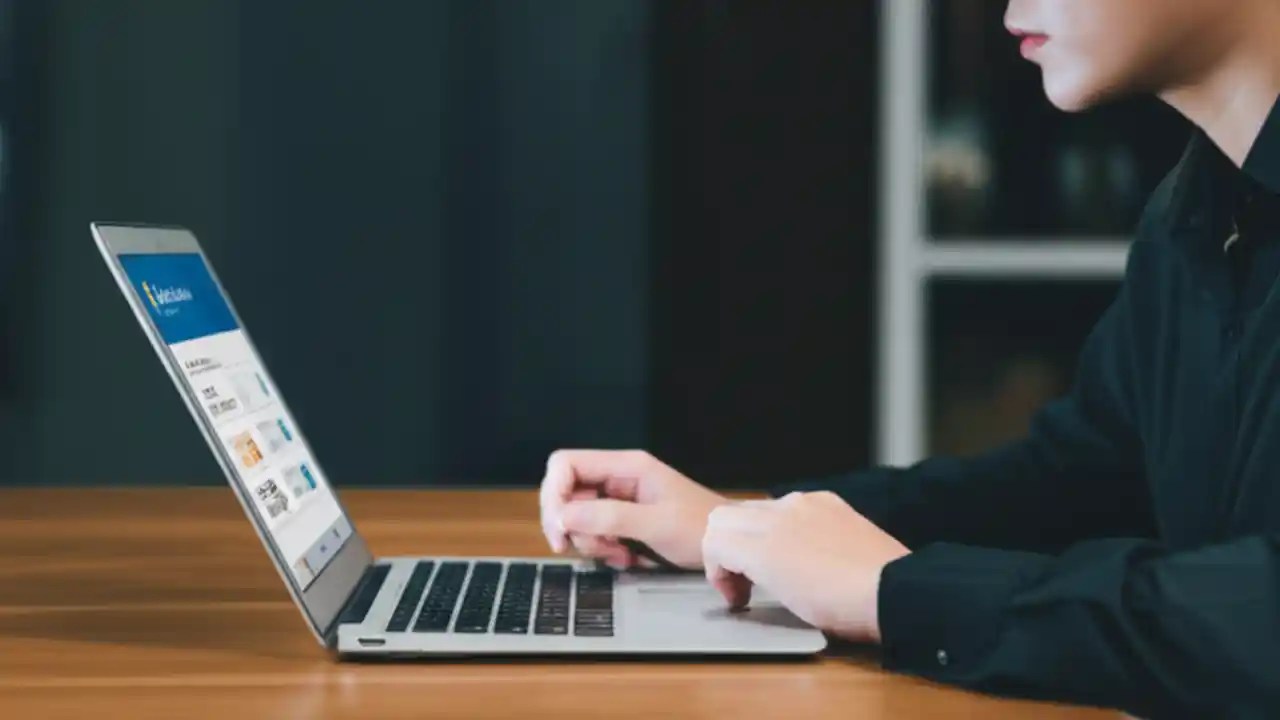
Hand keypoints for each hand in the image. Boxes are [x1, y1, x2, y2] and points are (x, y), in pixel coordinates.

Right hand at [539, 450, 729, 568]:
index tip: (560, 529)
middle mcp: (617, 477)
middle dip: (571, 525)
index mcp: (626, 466)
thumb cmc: (699, 528)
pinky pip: (594, 531)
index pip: (566, 464)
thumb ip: (610, 517)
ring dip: (590, 541)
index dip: (554, 494)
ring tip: (619, 555)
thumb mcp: (655, 524)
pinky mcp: (622, 518)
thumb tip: (565, 516)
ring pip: (577, 516)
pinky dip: (602, 548)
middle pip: (566, 492)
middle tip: (592, 549)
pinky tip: (624, 557)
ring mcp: (618, 498)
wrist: (725, 543)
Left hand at [702, 491, 909, 642]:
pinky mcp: (763, 547)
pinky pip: (716, 546)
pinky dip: (718, 574)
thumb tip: (820, 570)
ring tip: (740, 593)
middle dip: (733, 547)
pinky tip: (738, 600)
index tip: (769, 574)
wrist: (894, 591)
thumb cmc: (885, 587)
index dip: (758, 542)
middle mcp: (796, 504)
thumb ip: (828, 549)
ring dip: (722, 558)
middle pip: (737, 512)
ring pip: (719, 522)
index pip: (768, 513)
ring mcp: (778, 521)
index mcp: (820, 505)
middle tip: (746, 585)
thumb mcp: (852, 553)